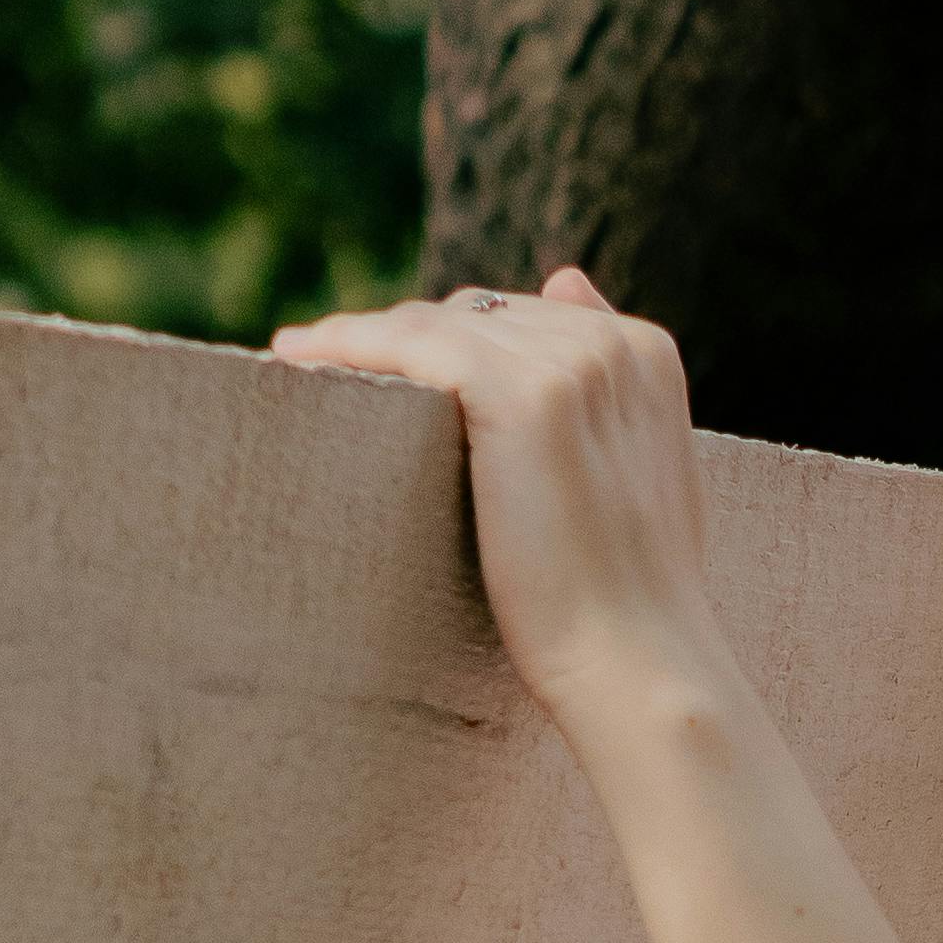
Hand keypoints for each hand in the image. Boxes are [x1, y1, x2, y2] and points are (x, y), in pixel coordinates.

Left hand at [272, 263, 718, 728]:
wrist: (639, 666)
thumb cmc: (632, 601)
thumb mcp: (642, 473)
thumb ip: (612, 388)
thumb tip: (566, 275)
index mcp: (645, 353)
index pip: (521, 319)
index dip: (450, 343)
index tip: (386, 368)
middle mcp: (610, 343)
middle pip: (474, 315)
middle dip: (404, 340)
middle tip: (326, 366)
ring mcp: (567, 364)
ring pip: (430, 325)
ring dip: (360, 340)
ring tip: (299, 362)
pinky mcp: (517, 394)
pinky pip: (407, 346)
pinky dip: (346, 346)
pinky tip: (296, 361)